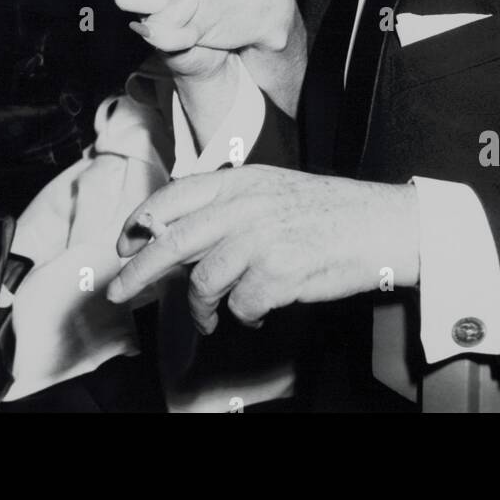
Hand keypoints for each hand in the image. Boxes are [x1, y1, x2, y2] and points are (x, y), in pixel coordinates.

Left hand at [106, 166, 417, 332]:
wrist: (381, 224)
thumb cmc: (328, 212)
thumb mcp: (271, 191)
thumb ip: (226, 207)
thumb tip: (178, 239)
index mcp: (240, 181)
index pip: (174, 197)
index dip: (141, 221)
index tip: (123, 243)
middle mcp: (245, 205)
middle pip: (174, 241)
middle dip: (139, 271)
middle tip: (118, 292)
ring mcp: (262, 238)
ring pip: (204, 281)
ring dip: (202, 307)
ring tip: (211, 318)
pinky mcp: (279, 271)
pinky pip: (242, 305)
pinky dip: (245, 314)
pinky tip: (259, 311)